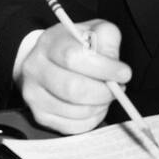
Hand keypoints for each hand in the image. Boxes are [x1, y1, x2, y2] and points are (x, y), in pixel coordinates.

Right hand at [18, 20, 129, 134]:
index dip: (104, 68)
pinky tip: (94, 106)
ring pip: (75, 111)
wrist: (48, 60)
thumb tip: (113, 64)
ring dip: (99, 106)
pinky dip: (91, 119)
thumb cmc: (76, 46)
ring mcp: (34, 95)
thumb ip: (107, 39)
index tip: (124, 73)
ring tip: (105, 96)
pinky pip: (73, 126)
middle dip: (103, 92)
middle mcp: (35, 69)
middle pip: (73, 88)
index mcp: (48, 43)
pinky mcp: (40, 116)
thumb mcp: (94, 31)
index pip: (73, 57)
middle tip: (117, 89)